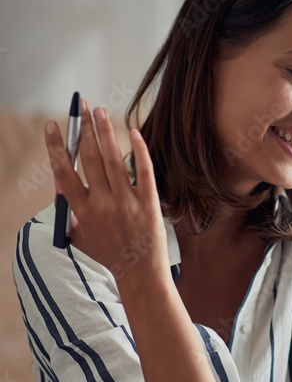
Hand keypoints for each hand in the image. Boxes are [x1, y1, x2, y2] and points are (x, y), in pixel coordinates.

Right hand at [45, 102, 170, 287]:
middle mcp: (102, 204)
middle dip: (83, 128)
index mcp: (82, 211)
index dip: (57, 146)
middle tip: (81, 107)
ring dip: (104, 131)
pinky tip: (133, 131)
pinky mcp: (148, 203)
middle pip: (88, 158)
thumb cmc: (109, 254)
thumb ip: (68, 212)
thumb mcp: (80, 237)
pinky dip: (138, 149)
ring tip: (99, 110)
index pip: (63, 171)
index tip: (53, 125)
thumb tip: (60, 183)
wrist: (140, 274)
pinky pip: (142, 170)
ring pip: (112, 159)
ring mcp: (126, 203)